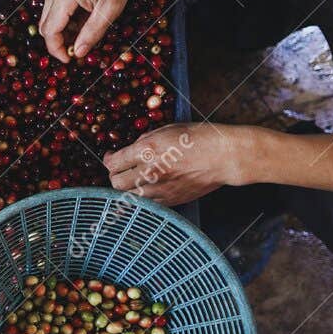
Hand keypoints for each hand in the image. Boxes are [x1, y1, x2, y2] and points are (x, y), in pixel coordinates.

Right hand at [39, 0, 140, 61]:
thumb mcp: (110, 8)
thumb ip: (93, 32)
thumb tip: (79, 52)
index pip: (50, 31)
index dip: (57, 50)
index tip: (70, 59)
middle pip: (44, 27)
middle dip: (59, 42)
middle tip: (79, 46)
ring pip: (47, 20)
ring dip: (62, 30)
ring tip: (85, 27)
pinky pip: (52, 9)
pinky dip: (64, 19)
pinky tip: (81, 16)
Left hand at [103, 123, 254, 205]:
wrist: (224, 157)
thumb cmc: (199, 138)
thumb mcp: (168, 129)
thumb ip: (145, 140)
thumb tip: (131, 148)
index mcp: (147, 150)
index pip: (113, 163)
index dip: (108, 159)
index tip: (111, 156)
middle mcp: (150, 172)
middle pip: (115, 183)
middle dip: (114, 175)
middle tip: (120, 169)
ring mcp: (160, 189)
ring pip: (129, 197)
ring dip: (128, 188)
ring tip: (134, 180)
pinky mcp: (170, 200)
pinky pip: (147, 204)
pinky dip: (143, 197)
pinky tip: (149, 188)